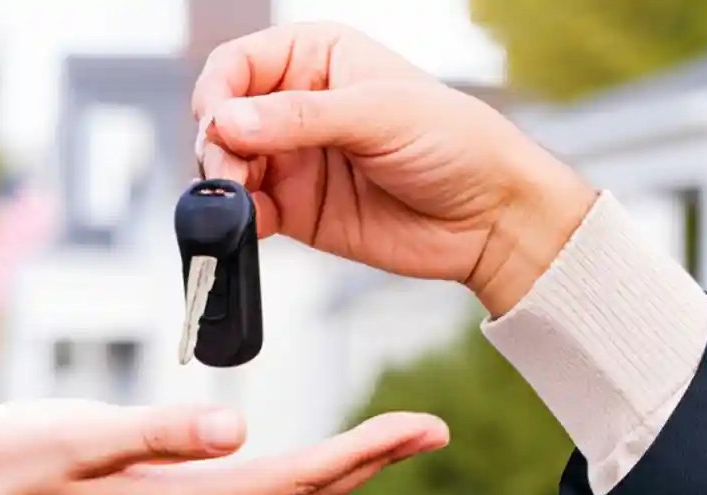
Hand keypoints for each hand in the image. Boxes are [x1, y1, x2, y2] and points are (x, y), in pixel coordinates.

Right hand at [0, 400, 446, 494]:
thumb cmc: (12, 457)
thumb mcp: (82, 434)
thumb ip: (160, 433)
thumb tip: (238, 429)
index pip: (295, 479)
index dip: (362, 453)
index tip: (418, 427)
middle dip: (369, 465)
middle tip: (429, 431)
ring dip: (337, 477)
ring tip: (384, 447)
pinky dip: (291, 485)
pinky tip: (301, 468)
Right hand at [191, 23, 597, 315]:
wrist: (489, 218)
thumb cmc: (455, 143)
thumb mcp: (379, 114)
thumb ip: (300, 118)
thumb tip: (228, 121)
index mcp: (317, 59)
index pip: (239, 64)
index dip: (220, 91)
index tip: (219, 122)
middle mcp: (297, 106)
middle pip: (223, 117)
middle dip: (217, 142)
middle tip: (232, 169)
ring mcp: (294, 160)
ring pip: (228, 166)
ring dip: (224, 182)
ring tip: (243, 196)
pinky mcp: (296, 209)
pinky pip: (249, 211)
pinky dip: (238, 219)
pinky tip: (252, 222)